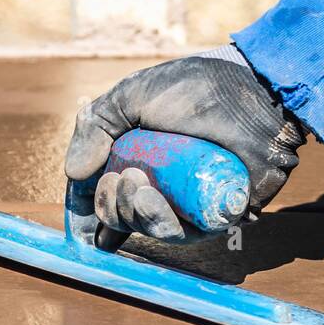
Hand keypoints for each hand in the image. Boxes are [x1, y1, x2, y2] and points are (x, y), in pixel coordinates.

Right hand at [65, 48, 305, 243]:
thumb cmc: (195, 89)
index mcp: (135, 162)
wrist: (250, 91)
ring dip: (128, 213)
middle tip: (116, 179)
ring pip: (146, 230)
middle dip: (108, 207)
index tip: (75, 222)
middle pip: (119, 220)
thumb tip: (72, 173)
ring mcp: (187, 204)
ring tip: (134, 183)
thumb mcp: (131, 97)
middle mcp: (159, 187)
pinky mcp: (214, 217)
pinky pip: (180, 235)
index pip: (102, 198)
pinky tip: (148, 198)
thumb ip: (95, 127)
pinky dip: (156, 221)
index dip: (85, 214)